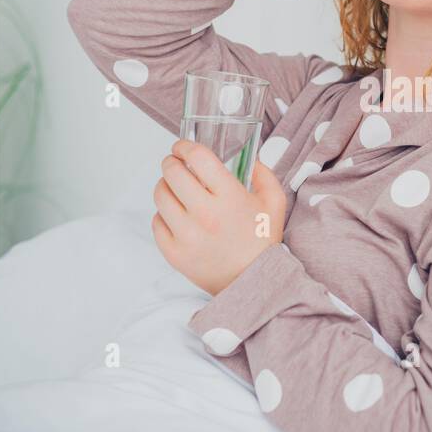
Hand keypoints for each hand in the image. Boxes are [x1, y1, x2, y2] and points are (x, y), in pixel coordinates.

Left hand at [151, 139, 287, 295]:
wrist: (254, 284)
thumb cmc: (262, 242)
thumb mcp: (274, 203)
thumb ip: (264, 174)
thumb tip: (250, 158)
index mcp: (230, 197)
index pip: (198, 158)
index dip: (185, 147)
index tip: (182, 147)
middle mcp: (206, 214)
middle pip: (172, 173)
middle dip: (171, 163)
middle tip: (175, 165)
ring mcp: (187, 235)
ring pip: (160, 195)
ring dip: (164, 186)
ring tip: (173, 188)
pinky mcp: (174, 253)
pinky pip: (156, 222)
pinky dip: (163, 214)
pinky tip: (175, 215)